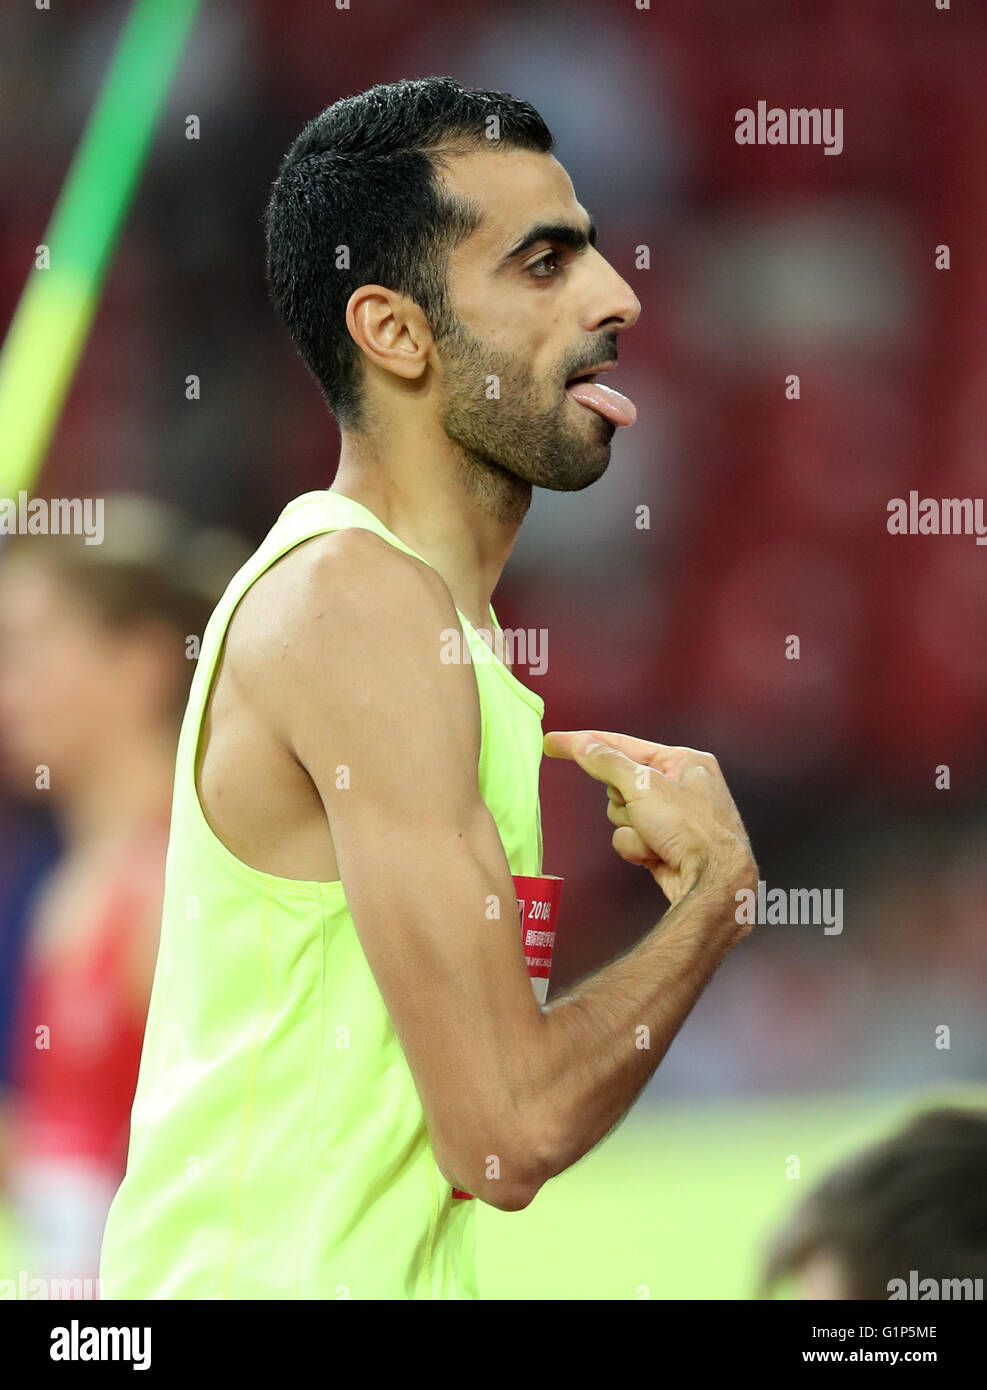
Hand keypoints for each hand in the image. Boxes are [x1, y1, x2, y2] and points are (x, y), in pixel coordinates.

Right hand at [543, 729, 757, 908]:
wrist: (712, 882)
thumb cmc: (693, 829)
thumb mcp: (644, 786)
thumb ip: (607, 763)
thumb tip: (582, 745)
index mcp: (684, 761)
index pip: (623, 744)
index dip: (585, 743)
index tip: (553, 743)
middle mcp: (681, 786)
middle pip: (619, 783)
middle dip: (624, 802)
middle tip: (642, 810)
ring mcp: (673, 818)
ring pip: (622, 814)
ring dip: (631, 828)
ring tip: (656, 836)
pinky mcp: (664, 844)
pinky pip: (630, 838)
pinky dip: (637, 847)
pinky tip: (657, 854)